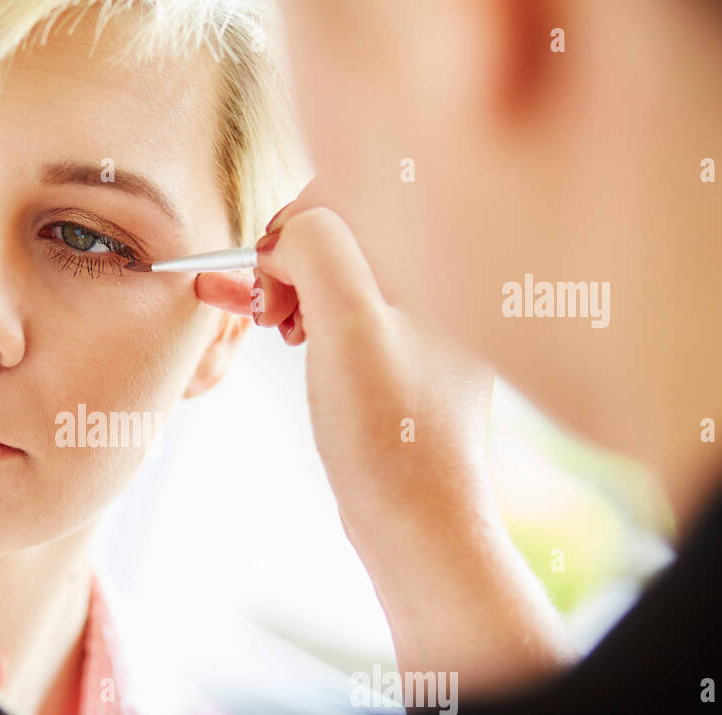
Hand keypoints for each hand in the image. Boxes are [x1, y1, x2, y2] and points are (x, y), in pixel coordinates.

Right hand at [195, 182, 573, 694]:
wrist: (417, 523)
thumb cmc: (390, 435)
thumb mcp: (349, 326)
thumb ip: (318, 247)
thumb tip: (288, 235)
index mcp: (451, 257)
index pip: (356, 185)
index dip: (297, 221)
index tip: (269, 279)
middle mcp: (449, 274)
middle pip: (346, 218)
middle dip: (292, 254)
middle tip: (270, 313)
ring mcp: (430, 310)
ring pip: (342, 259)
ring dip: (296, 282)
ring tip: (280, 331)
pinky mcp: (409, 342)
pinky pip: (350, 296)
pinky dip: (310, 307)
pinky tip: (294, 340)